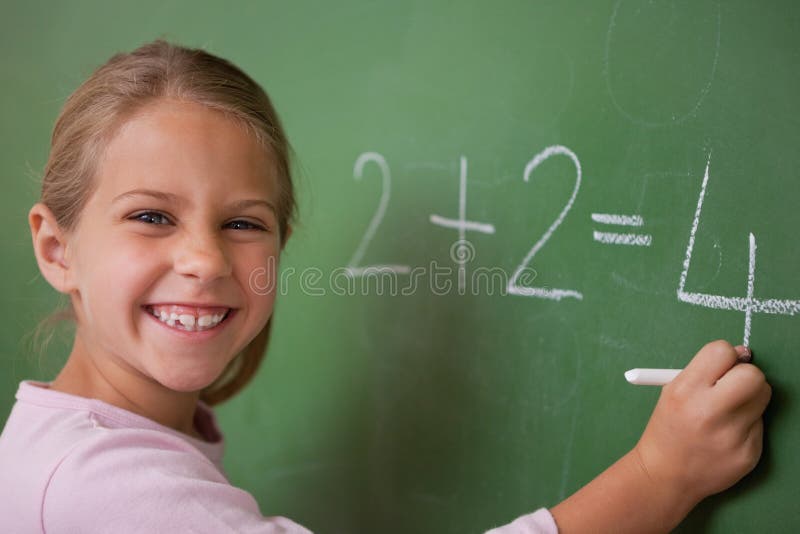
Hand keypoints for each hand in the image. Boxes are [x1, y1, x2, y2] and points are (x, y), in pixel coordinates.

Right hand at [634, 340, 771, 507]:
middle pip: (752, 375)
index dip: (725, 356)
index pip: (721, 351)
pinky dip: (747, 424)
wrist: (665, 475)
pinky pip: (760, 425)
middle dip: (747, 375)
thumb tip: (743, 353)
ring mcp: (731, 436)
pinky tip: (727, 435)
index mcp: (684, 391)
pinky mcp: (748, 454)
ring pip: (763, 397)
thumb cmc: (669, 427)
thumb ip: (705, 372)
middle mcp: (708, 412)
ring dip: (750, 398)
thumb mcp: (672, 392)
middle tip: (736, 385)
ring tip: (729, 411)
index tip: (722, 366)